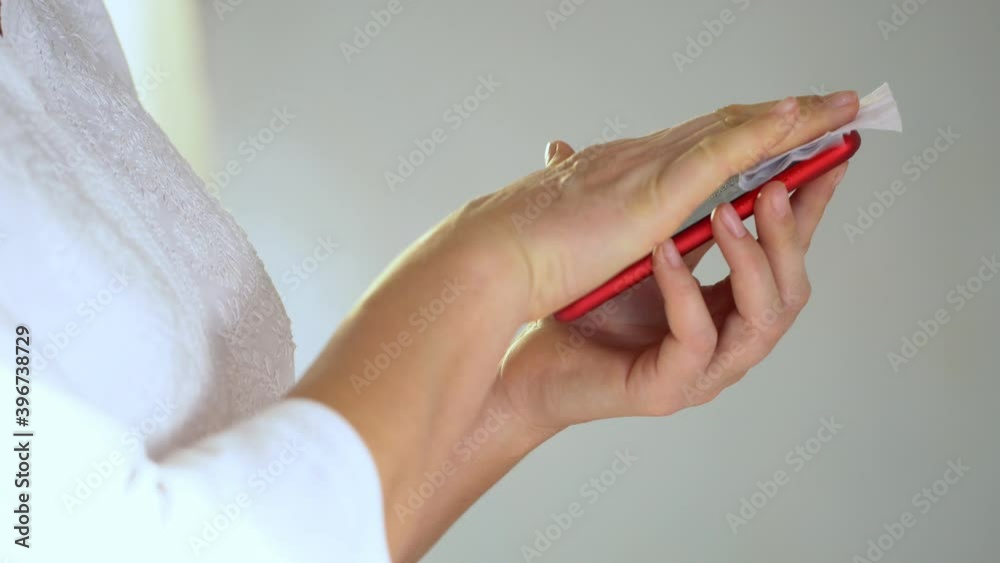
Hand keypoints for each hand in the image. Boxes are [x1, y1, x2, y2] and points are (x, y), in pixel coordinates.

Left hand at [295, 91, 857, 561]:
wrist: (516, 366)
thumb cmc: (571, 311)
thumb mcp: (624, 246)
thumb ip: (650, 205)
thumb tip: (647, 141)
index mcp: (721, 307)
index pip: (782, 255)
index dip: (810, 209)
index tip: (829, 155)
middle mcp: (723, 341)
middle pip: (793, 290)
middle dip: (792, 233)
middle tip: (778, 185)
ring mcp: (700, 370)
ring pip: (765, 320)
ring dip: (753, 259)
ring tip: (731, 212)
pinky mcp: (666, 388)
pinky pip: (697, 340)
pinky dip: (684, 291)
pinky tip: (662, 253)